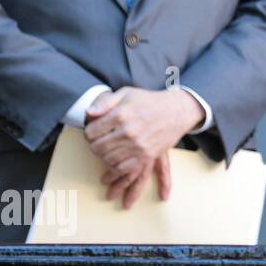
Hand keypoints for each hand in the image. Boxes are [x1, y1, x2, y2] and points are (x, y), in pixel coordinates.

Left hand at [85, 87, 202, 207]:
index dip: (88, 133)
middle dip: (94, 147)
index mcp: (121, 115)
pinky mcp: (147, 156)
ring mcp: (138, 146)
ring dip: (104, 159)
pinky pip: (125, 169)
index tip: (91, 132)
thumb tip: (88, 114)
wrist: (177, 111)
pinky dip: (116, 171)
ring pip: (109, 161)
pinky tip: (113, 170)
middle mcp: (129, 132)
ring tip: (105, 155)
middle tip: (97, 144)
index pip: (91, 132)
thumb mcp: (126, 93)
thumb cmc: (149, 101)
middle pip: (98, 148)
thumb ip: (104, 102)